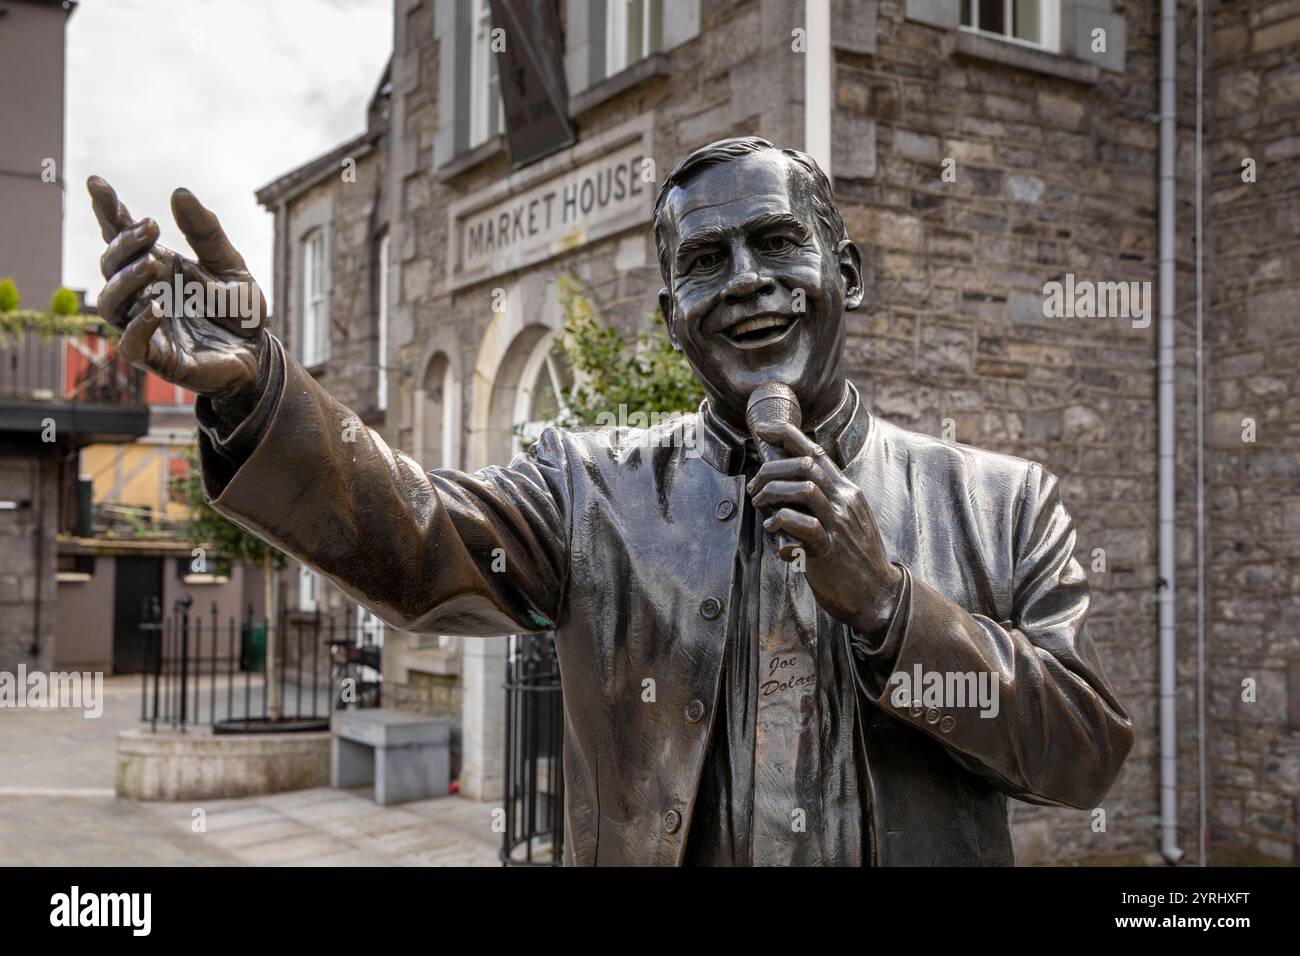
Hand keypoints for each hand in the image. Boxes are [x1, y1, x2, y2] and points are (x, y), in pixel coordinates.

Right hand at [88, 176, 266, 410]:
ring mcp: (145, 325)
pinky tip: (160, 308)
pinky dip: (140, 324)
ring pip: (109, 303)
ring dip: (125, 280)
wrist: (258, 355)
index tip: (96, 182)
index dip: (107, 210)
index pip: (121, 236)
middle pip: (110, 264)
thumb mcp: (231, 265)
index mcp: (156, 266)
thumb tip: (179, 192)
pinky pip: (130, 343)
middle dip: (124, 243)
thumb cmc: (238, 310)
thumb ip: (207, 233)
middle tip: (152, 227)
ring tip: (153, 265)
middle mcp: (143, 293)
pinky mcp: (156, 358)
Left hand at [748, 422, 903, 637]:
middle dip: (771, 470)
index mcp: (847, 491)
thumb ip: (824, 501)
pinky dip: (779, 524)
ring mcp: (838, 523)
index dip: (787, 436)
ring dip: (772, 493)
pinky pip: (801, 525)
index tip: (763, 430)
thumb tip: (786, 487)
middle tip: (756, 488)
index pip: (816, 453)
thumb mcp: (846, 520)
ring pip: (802, 489)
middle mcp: (844, 501)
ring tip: (761, 506)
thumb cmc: (855, 558)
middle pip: (804, 465)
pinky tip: (774, 535)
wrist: (879, 595)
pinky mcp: (829, 548)